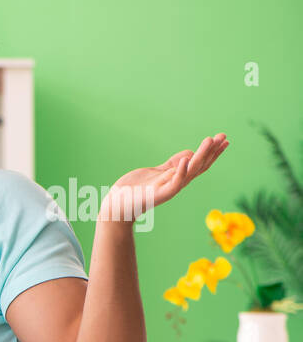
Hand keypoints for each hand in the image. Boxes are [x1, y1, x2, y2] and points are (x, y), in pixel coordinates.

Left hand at [99, 133, 228, 222]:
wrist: (117, 205)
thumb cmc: (136, 189)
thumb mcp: (156, 172)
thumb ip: (172, 164)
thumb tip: (190, 154)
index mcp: (176, 177)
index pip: (199, 164)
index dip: (212, 152)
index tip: (224, 139)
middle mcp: (176, 183)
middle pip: (199, 166)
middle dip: (212, 151)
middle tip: (223, 136)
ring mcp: (168, 189)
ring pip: (190, 171)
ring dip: (201, 155)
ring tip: (209, 140)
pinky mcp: (159, 194)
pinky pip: (174, 183)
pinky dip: (181, 171)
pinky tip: (187, 159)